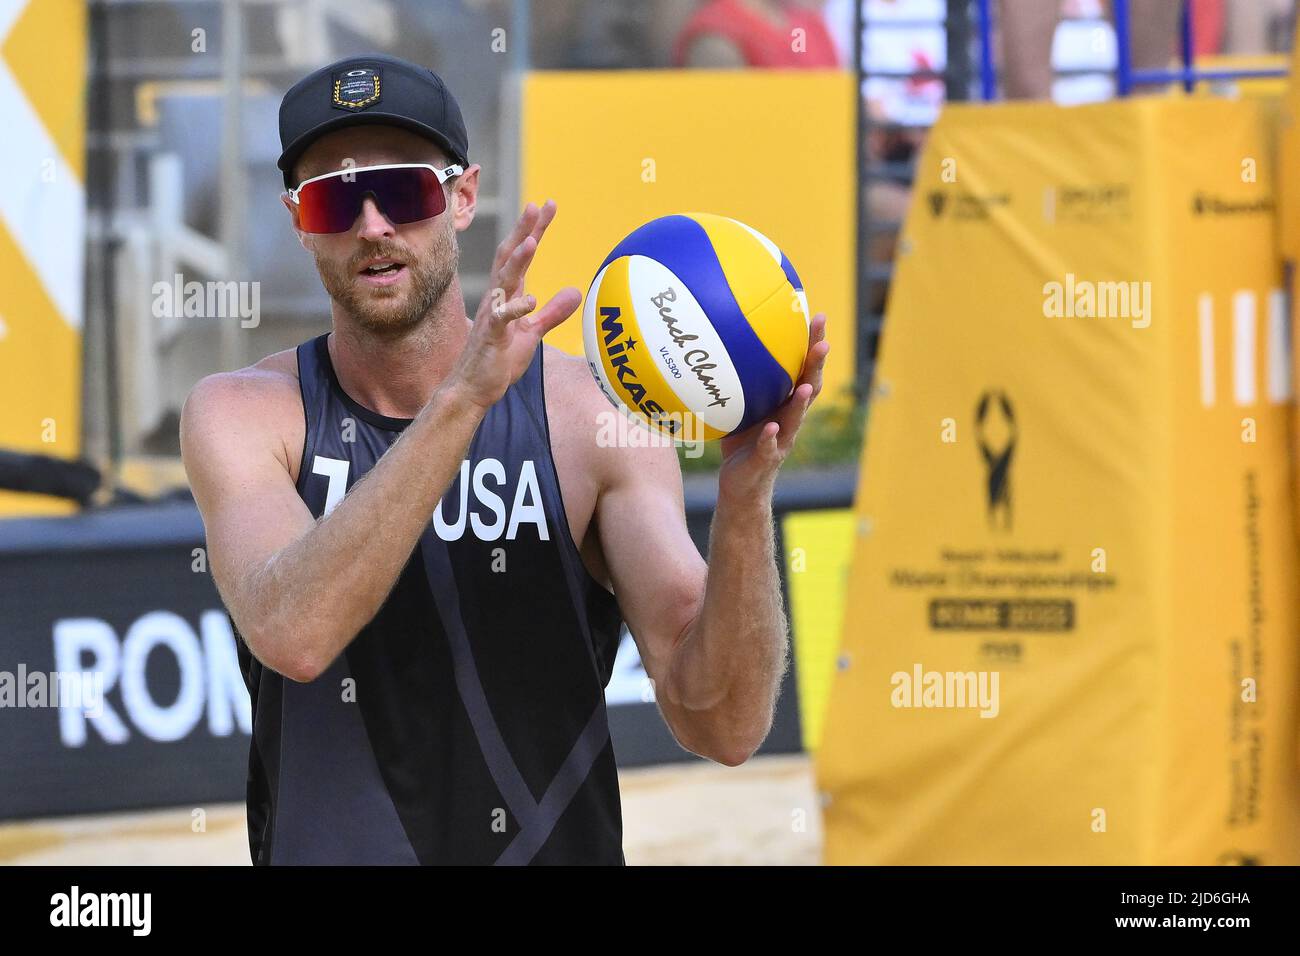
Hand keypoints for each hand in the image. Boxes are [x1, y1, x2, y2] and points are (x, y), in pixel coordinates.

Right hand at [446, 200, 581, 410]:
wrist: (473, 387)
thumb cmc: (499, 359)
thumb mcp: (533, 333)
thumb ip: (553, 313)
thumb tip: (576, 292)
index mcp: (508, 294)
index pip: (522, 255)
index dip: (534, 230)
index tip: (547, 205)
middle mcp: (498, 298)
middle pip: (509, 257)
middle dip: (523, 231)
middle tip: (536, 206)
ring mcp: (492, 315)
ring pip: (504, 281)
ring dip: (518, 261)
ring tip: (532, 241)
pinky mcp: (491, 336)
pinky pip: (501, 319)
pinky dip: (515, 308)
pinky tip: (530, 300)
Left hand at [717, 312, 828, 501]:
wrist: (741, 484)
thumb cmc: (739, 440)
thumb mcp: (738, 405)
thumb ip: (734, 380)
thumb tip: (713, 342)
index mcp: (784, 401)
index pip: (803, 367)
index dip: (812, 344)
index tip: (817, 316)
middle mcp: (789, 418)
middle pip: (810, 387)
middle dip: (817, 365)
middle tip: (824, 343)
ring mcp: (781, 439)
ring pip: (796, 418)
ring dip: (801, 403)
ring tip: (806, 386)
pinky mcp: (766, 459)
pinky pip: (769, 447)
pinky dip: (770, 437)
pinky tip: (771, 428)